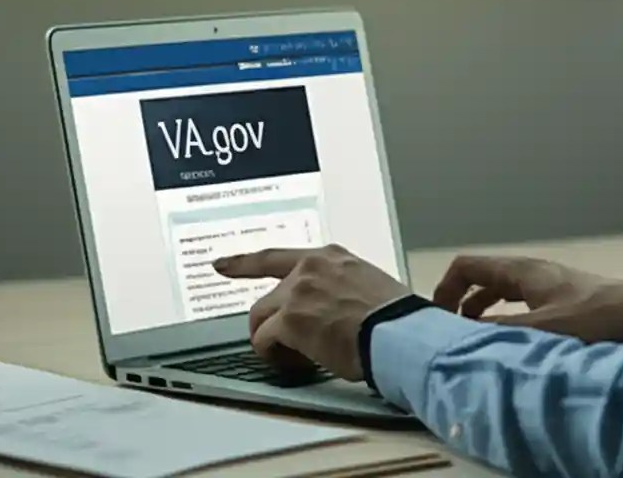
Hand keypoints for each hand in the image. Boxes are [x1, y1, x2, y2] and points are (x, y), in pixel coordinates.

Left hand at [213, 244, 409, 380]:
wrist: (400, 334)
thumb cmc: (395, 319)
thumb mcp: (368, 287)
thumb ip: (340, 290)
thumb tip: (332, 313)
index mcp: (331, 258)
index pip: (277, 257)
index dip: (245, 263)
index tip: (222, 264)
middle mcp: (310, 268)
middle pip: (267, 298)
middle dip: (271, 324)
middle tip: (283, 347)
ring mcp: (297, 292)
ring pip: (262, 320)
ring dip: (274, 342)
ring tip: (299, 358)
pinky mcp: (289, 319)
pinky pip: (265, 341)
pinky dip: (276, 357)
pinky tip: (299, 364)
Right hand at [432, 256, 622, 344]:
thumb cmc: (594, 316)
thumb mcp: (540, 327)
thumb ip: (500, 330)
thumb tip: (463, 335)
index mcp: (521, 271)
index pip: (467, 267)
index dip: (445, 288)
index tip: (437, 318)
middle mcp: (530, 272)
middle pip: (481, 279)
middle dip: (460, 303)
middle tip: (450, 334)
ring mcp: (545, 285)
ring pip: (500, 294)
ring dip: (482, 313)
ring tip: (474, 341)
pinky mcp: (559, 300)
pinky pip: (519, 305)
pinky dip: (504, 319)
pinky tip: (508, 343)